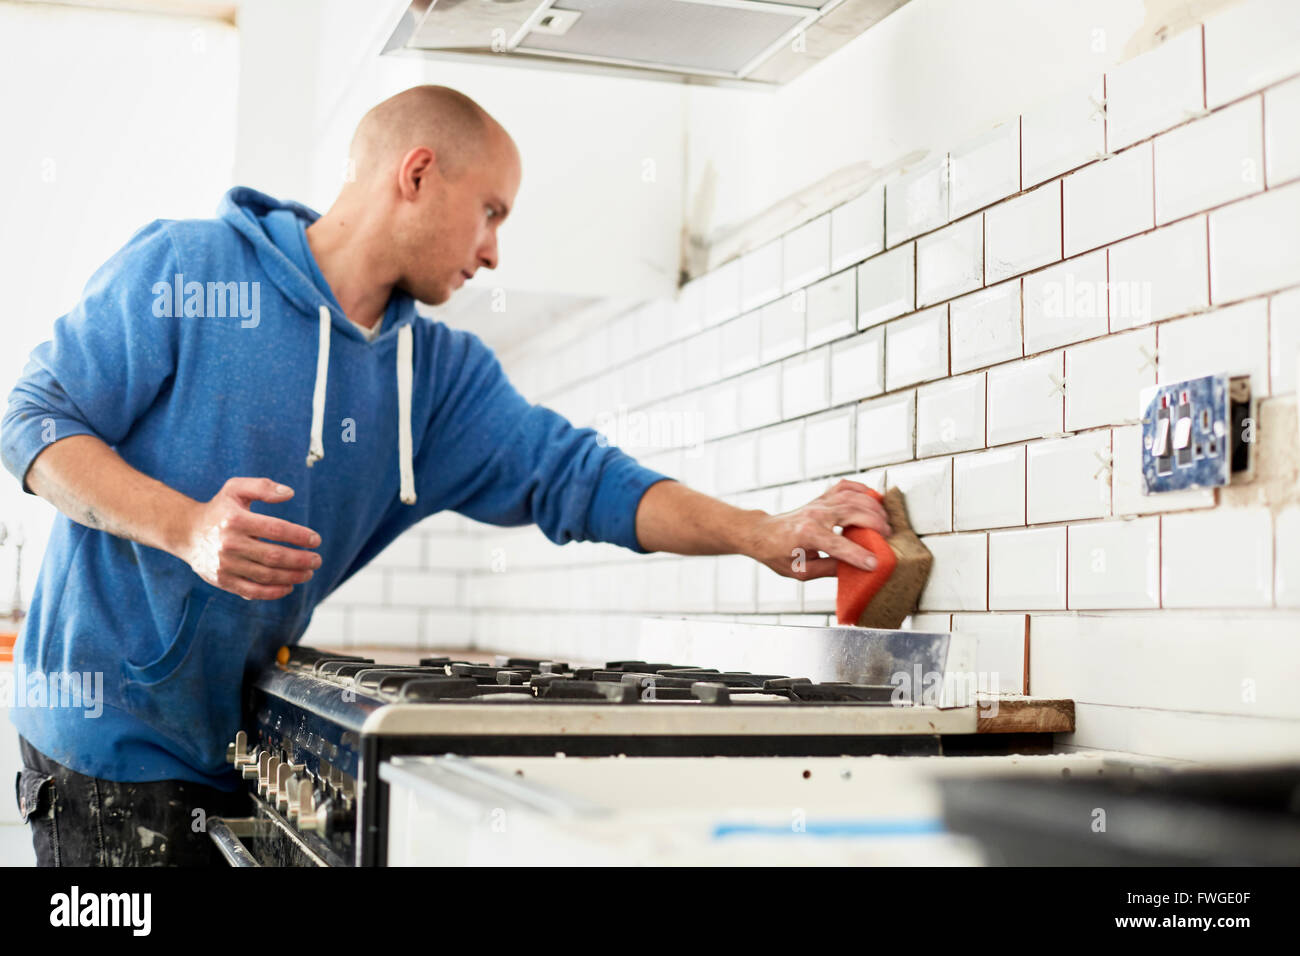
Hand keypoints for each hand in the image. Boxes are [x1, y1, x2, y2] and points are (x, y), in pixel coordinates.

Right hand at [181, 478, 321, 599]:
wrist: (186, 532)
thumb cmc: (220, 509)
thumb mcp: (236, 489)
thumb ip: (263, 486)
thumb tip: (289, 493)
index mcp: (235, 520)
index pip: (275, 529)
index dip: (299, 536)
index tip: (315, 540)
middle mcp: (228, 544)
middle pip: (273, 556)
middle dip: (301, 560)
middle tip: (317, 560)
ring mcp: (225, 565)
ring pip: (266, 576)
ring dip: (292, 576)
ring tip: (308, 573)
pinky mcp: (222, 580)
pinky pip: (252, 591)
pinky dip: (273, 592)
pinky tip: (289, 586)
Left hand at [743, 479, 891, 580]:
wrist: (763, 533)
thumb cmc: (778, 553)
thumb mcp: (800, 571)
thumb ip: (827, 570)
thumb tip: (854, 570)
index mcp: (807, 534)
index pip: (838, 545)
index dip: (858, 555)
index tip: (874, 564)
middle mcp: (815, 514)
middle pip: (852, 513)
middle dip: (875, 524)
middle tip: (888, 537)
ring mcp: (819, 503)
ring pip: (852, 497)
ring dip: (873, 507)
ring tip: (886, 521)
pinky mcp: (822, 498)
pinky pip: (845, 486)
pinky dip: (861, 489)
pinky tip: (873, 497)